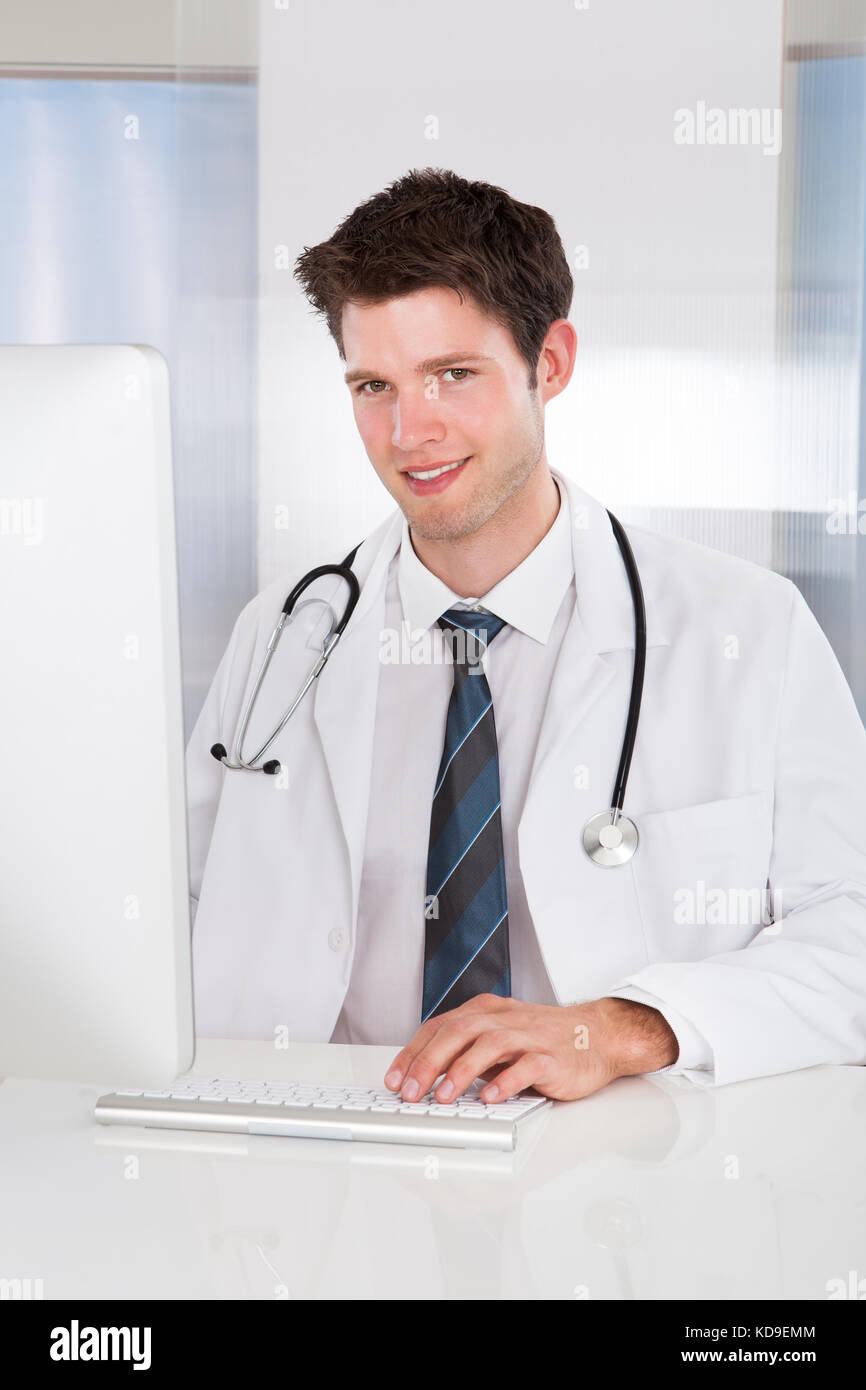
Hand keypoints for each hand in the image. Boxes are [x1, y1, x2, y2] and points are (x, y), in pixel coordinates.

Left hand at [383, 995, 678, 1104]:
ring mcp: (529, 1036)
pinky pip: (526, 1067)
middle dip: (428, 1063)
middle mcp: (504, 1019)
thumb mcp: (500, 1037)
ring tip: (442, 1096)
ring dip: (461, 1072)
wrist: (598, 1035)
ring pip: (488, 1045)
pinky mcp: (552, 1057)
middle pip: (458, 1033)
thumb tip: (427, 1077)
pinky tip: (491, 1098)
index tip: (395, 1079)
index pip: (439, 1026)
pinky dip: (506, 1082)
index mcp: (486, 1011)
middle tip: (409, 1091)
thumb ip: (468, 1050)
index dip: (413, 1053)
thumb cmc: (544, 1040)